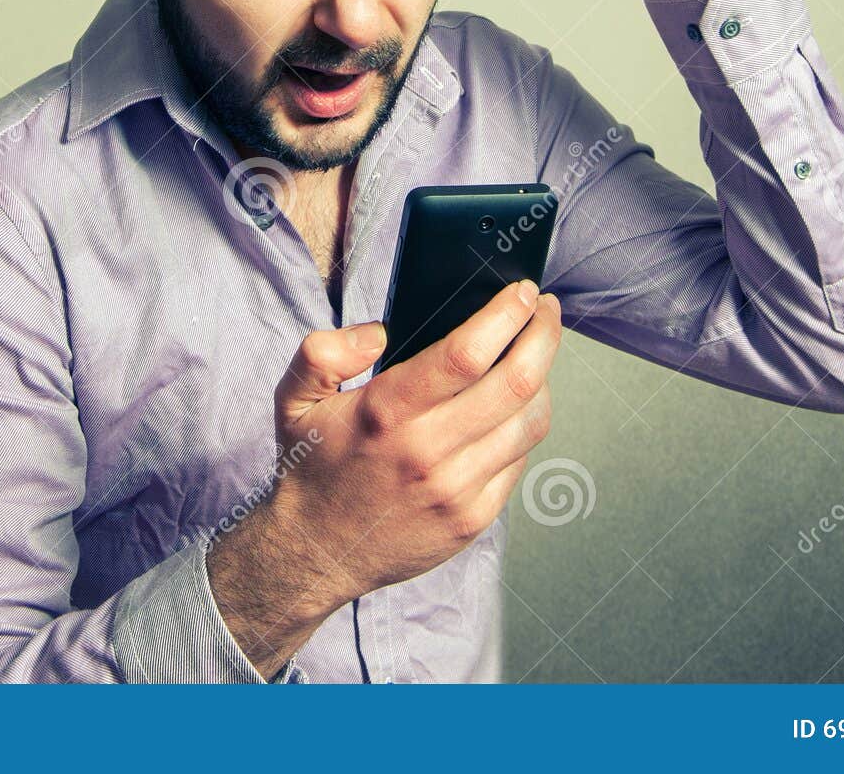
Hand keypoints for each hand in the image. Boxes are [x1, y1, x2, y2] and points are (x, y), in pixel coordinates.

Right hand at [205, 279, 561, 678]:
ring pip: (530, 423)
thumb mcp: (295, 398)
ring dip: (543, 380)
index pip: (467, 353)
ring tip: (534, 357)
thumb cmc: (314, 466)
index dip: (507, 315)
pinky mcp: (472, 519)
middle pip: (517, 382)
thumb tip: (379, 334)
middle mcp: (428, 451)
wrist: (315, 551)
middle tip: (547, 312)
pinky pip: (520, 462)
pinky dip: (524, 427)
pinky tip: (513, 410)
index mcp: (387, 412)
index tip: (525, 292)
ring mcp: (456, 490)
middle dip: (544, 335)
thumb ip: (324, 351)